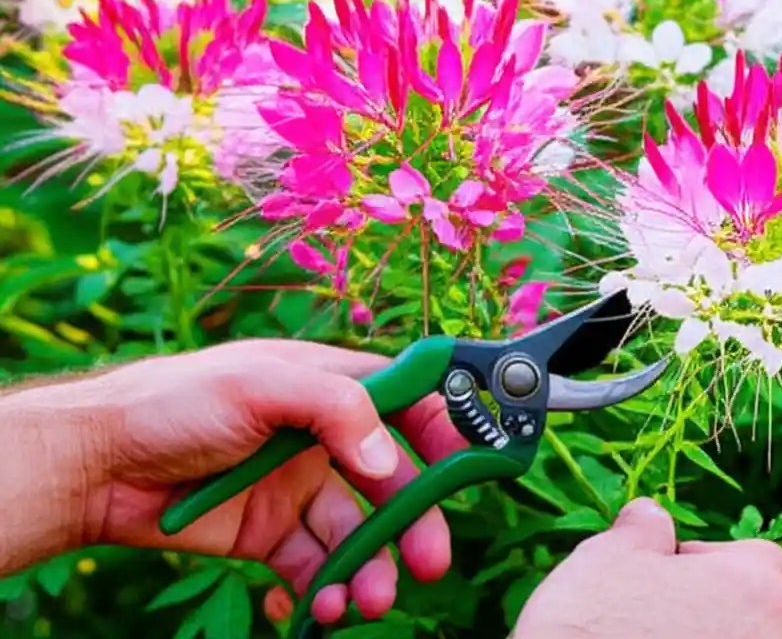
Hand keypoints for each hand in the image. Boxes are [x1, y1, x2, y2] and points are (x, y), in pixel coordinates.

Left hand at [2, 339, 467, 624]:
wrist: (97, 465)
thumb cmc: (174, 402)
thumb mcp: (259, 384)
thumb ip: (337, 409)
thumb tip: (391, 463)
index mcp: (332, 388)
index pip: (411, 405)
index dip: (448, 434)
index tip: (473, 470)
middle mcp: (325, 440)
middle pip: (396, 484)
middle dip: (416, 526)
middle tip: (428, 565)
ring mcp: (300, 490)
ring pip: (359, 536)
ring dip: (370, 571)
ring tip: (362, 602)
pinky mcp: (271, 536)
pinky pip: (316, 570)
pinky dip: (322, 593)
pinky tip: (310, 608)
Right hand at [513, 498, 781, 638]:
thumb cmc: (593, 629)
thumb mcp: (607, 557)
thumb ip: (642, 529)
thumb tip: (651, 515)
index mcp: (753, 586)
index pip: (756, 558)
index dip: (706, 560)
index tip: (661, 572)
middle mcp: (769, 638)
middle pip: (745, 608)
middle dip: (699, 605)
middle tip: (644, 612)